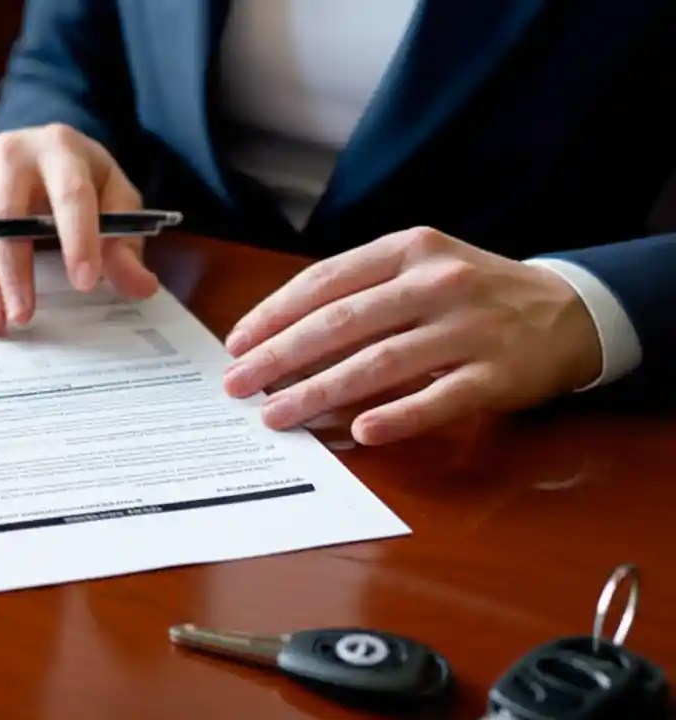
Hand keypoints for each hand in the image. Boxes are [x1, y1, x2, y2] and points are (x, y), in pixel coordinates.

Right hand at [0, 123, 159, 334]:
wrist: (37, 147)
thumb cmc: (81, 178)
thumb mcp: (114, 199)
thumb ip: (126, 244)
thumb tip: (141, 287)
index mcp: (62, 148)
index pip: (71, 194)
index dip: (79, 239)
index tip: (85, 283)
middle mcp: (13, 152)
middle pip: (7, 216)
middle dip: (15, 272)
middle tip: (24, 317)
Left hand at [223, 227, 601, 444]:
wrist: (569, 311)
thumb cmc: (472, 294)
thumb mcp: (420, 270)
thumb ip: (361, 295)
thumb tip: (280, 339)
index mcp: (408, 250)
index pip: (325, 281)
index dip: (274, 313)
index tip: (236, 343)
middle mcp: (436, 282)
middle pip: (342, 322)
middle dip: (280, 356)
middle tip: (238, 384)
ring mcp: (470, 327)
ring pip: (380, 362)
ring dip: (320, 391)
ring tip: (278, 414)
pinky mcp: (498, 373)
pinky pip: (440, 398)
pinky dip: (400, 415)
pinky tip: (363, 432)